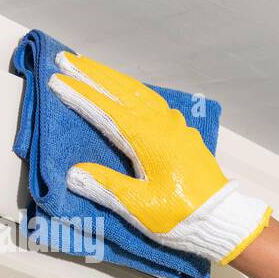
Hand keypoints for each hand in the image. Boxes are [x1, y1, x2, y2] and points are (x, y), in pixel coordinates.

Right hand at [50, 51, 270, 264]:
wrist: (222, 218)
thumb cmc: (181, 215)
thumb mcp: (139, 206)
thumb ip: (106, 186)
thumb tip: (73, 172)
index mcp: (146, 138)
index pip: (105, 109)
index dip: (79, 94)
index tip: (56, 78)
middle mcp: (160, 124)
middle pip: (121, 91)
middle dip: (92, 74)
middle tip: (66, 59)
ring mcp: (174, 126)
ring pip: (138, 92)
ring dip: (112, 78)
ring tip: (91, 67)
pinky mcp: (182, 133)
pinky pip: (152, 101)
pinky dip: (133, 89)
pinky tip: (129, 91)